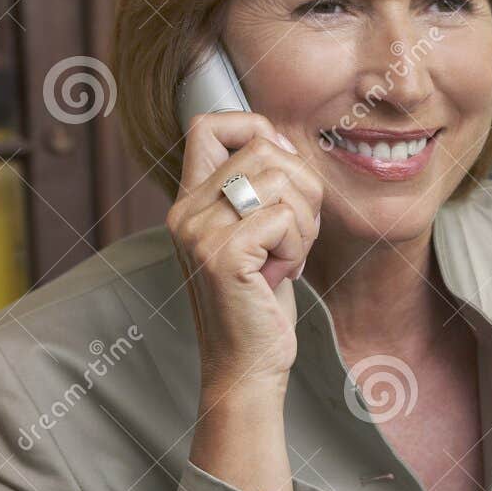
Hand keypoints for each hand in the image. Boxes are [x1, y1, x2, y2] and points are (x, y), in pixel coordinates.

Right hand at [167, 111, 323, 398]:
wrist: (246, 366)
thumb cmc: (259, 300)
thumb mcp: (256, 234)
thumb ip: (258, 189)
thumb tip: (281, 140)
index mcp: (190, 201)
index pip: (208, 124)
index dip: (255, 128)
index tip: (282, 170)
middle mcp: (186, 211)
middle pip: (264, 148)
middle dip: (303, 187)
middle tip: (295, 233)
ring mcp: (200, 232)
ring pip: (282, 180)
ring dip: (305, 222)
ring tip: (287, 257)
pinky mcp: (223, 255)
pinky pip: (286, 217)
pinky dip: (300, 246)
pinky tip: (282, 275)